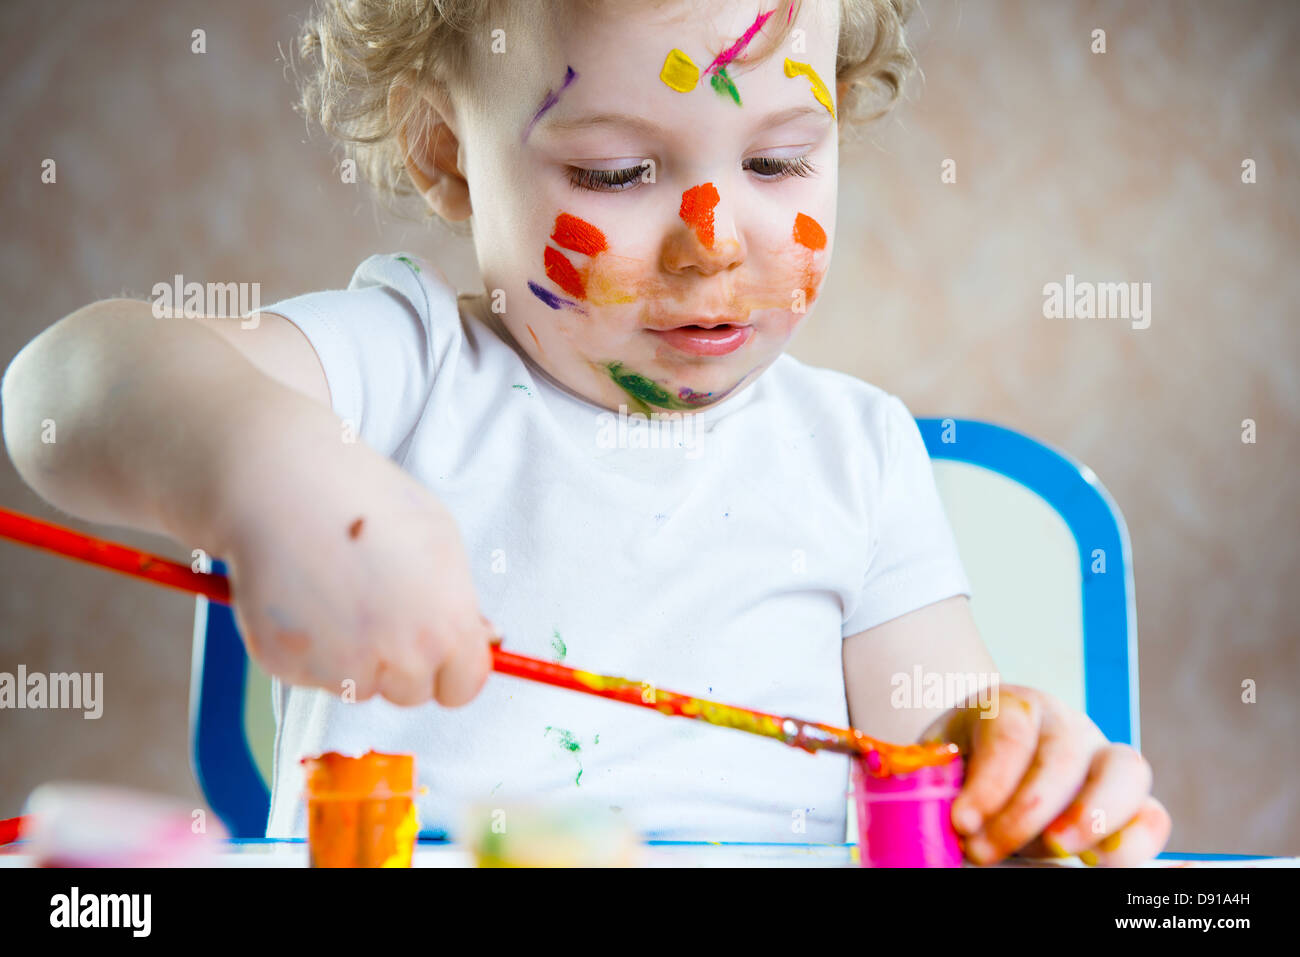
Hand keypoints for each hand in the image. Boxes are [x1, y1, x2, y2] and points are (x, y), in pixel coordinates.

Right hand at [211, 410, 493, 707]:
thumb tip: (484, 639)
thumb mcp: (440, 540)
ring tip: (336, 591)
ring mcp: (340, 666)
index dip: (450, 670)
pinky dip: (305, 647)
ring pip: (357, 686)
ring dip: (350, 656)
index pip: (462, 689)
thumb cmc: (370, 502)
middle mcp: (398, 657)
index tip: (436, 651)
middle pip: (410, 694)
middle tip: (377, 607)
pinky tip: (302, 595)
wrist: (289, 483)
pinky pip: (308, 674)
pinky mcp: (288, 665)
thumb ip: (461, 602)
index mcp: (446, 629)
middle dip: (398, 663)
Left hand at [920, 685, 1170, 865]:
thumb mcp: (939, 763)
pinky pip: (1153, 815)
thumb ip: (937, 783)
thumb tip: (940, 822)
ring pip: (1125, 772)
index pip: (1007, 734)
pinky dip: (1136, 842)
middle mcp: (1063, 724)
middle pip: (1062, 754)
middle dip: (1026, 809)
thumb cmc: (962, 763)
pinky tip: (1100, 865)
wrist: (988, 754)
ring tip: (1057, 850)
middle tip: (985, 849)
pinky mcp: (1130, 797)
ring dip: (1094, 816)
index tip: (961, 822)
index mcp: (1011, 705)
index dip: (988, 780)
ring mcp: (1102, 756)